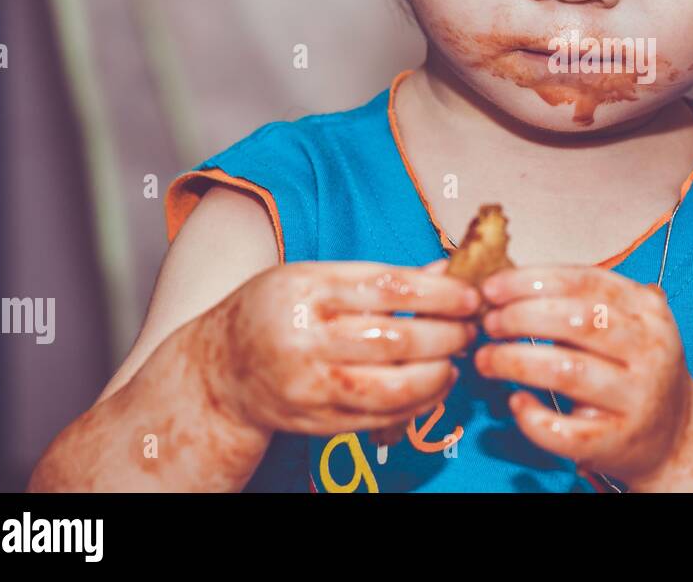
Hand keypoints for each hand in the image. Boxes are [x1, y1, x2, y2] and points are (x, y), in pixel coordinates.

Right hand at [197, 259, 481, 436]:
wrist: (220, 369)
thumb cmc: (276, 310)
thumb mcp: (315, 277)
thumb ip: (379, 277)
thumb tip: (445, 270)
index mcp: (307, 289)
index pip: (389, 288)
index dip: (441, 293)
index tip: (471, 295)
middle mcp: (305, 338)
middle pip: (397, 338)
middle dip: (448, 334)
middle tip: (472, 327)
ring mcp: (309, 385)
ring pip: (393, 386)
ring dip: (439, 373)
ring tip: (456, 358)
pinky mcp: (316, 422)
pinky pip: (382, 417)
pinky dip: (419, 403)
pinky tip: (436, 385)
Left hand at [472, 265, 692, 482]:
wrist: (677, 433)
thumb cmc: (634, 369)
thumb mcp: (625, 325)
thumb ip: (578, 302)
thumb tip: (507, 285)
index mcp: (646, 310)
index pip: (585, 280)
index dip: (532, 280)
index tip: (492, 287)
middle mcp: (649, 349)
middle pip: (576, 321)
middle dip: (521, 317)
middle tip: (489, 323)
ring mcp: (637, 396)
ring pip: (567, 370)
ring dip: (515, 361)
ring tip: (486, 359)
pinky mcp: (619, 440)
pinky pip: (567, 430)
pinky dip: (533, 417)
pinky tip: (515, 403)